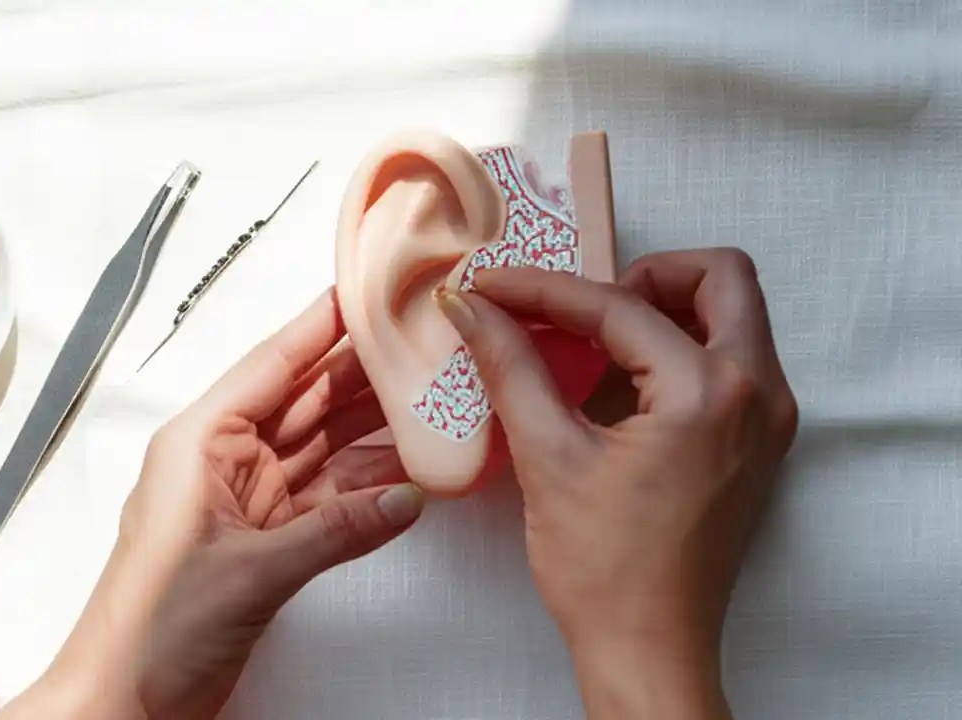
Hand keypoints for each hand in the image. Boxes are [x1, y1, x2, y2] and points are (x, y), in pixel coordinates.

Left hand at [0, 288, 423, 719]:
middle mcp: (223, 459)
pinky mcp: (263, 538)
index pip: (272, 364)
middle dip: (362, 373)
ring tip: (430, 400)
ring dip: (372, 429)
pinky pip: (326, 497)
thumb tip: (406, 499)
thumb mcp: (252, 571)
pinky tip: (407, 472)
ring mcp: (246, 498)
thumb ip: (337, 531)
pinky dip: (365, 487)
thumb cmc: (151, 628)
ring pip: (322, 447)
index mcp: (200, 441)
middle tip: (422, 344)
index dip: (321, 326)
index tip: (365, 291)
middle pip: (304, 400)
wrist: (124, 701)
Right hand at [434, 249, 797, 718]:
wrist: (648, 649)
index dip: (544, 290)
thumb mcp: (547, 456)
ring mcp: (767, 419)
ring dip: (662, 310)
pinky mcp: (756, 442)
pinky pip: (728, 361)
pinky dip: (676, 349)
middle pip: (719, 278)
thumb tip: (470, 305)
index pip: (621, 306)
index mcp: (711, 392)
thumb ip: (511, 365)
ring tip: (591, 343)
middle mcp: (759, 394)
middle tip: (577, 308)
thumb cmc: (603, 568)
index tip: (491, 286)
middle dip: (642, 275)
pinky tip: (616, 381)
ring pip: (730, 316)